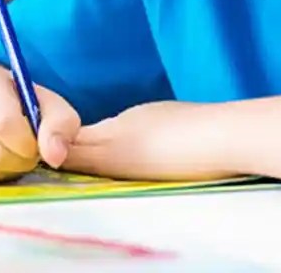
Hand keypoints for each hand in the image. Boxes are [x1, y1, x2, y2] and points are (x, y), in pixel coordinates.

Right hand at [0, 65, 80, 186]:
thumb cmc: (18, 107)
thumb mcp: (47, 106)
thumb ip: (61, 124)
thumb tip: (55, 156)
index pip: (4, 124)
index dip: (27, 144)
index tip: (34, 145)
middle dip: (16, 162)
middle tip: (23, 155)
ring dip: (0, 172)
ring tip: (7, 158)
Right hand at [65, 101, 236, 180]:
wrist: (227, 136)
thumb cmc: (172, 152)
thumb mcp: (118, 159)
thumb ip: (84, 155)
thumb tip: (53, 151)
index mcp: (113, 126)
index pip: (78, 136)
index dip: (66, 147)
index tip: (58, 159)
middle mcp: (133, 116)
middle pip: (103, 132)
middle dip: (91, 146)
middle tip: (87, 166)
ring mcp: (161, 115)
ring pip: (131, 131)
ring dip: (124, 145)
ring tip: (129, 165)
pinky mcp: (186, 120)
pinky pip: (157, 130)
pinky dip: (151, 142)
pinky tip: (163, 155)